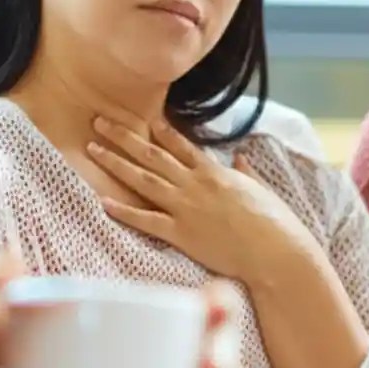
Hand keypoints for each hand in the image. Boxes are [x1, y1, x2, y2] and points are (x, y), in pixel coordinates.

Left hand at [88, 116, 316, 283]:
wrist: (275, 250)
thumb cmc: (274, 221)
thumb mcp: (260, 189)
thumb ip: (245, 171)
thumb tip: (241, 157)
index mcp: (214, 172)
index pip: (180, 144)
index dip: (158, 129)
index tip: (141, 116)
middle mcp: (195, 184)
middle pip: (152, 154)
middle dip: (124, 136)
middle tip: (99, 121)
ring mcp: (186, 207)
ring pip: (143, 179)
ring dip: (115, 163)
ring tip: (92, 148)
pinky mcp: (181, 233)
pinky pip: (146, 220)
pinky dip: (123, 211)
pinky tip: (102, 201)